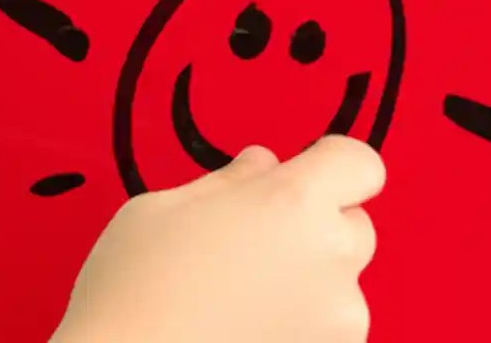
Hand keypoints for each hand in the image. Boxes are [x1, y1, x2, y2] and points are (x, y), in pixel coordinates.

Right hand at [52, 136, 384, 342]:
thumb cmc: (132, 286)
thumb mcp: (162, 208)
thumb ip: (228, 183)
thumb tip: (261, 167)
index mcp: (291, 202)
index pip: (359, 163)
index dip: (330, 166)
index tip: (298, 177)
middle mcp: (329, 257)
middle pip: (354, 224)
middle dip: (315, 225)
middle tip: (253, 240)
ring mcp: (336, 318)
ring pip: (341, 282)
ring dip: (307, 278)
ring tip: (241, 295)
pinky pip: (327, 326)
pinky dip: (300, 322)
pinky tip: (245, 326)